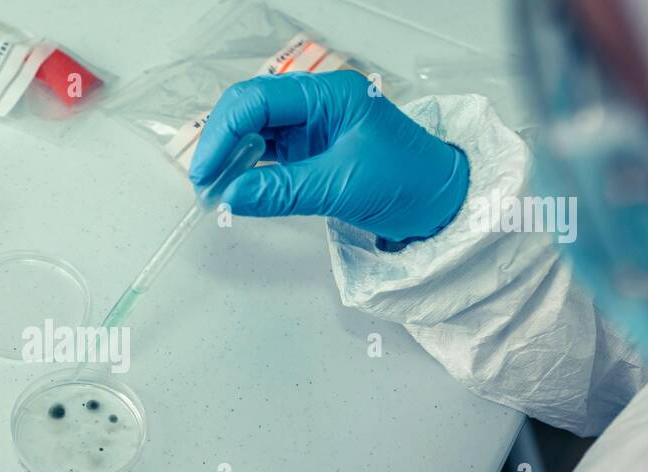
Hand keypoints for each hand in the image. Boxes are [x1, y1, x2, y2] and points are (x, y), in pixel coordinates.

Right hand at [189, 70, 469, 242]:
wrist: (443, 202)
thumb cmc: (408, 182)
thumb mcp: (340, 187)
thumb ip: (281, 191)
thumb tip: (230, 197)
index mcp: (328, 94)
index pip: (258, 100)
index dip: (223, 133)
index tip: (207, 171)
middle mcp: (315, 103)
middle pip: (249, 109)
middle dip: (220, 142)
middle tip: (204, 182)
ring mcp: (312, 126)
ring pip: (253, 131)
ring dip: (230, 157)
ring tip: (213, 190)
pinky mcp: (309, 150)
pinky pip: (266, 153)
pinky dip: (246, 170)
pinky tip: (234, 188)